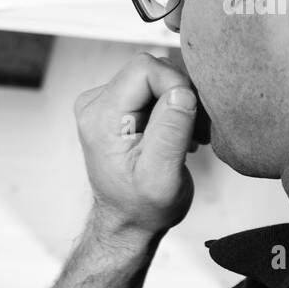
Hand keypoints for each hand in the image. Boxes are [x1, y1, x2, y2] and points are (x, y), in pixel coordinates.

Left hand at [73, 52, 200, 242]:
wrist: (128, 220)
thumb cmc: (143, 206)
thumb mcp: (162, 176)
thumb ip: (171, 131)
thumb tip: (183, 90)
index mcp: (100, 117)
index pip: (144, 68)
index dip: (176, 84)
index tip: (191, 119)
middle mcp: (95, 103)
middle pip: (151, 68)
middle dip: (180, 94)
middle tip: (193, 132)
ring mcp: (104, 102)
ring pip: (155, 76)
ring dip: (179, 102)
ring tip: (186, 138)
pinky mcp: (117, 105)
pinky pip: (153, 87)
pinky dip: (173, 106)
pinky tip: (177, 134)